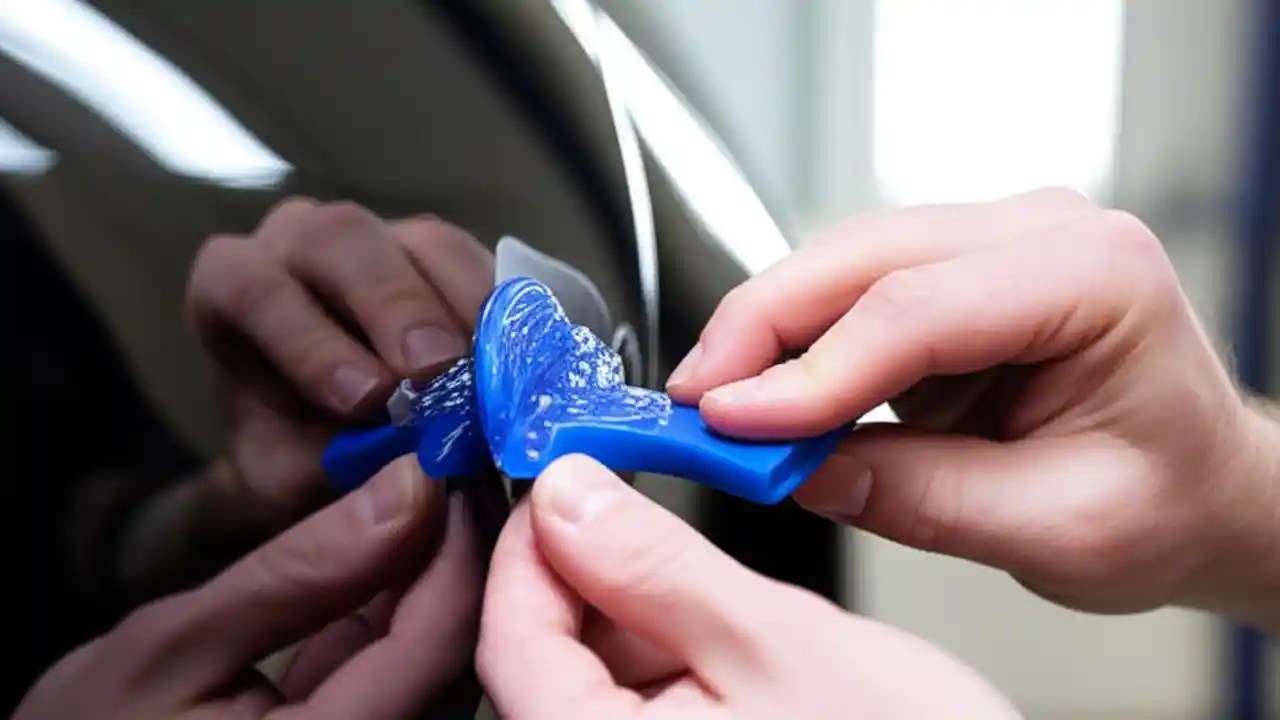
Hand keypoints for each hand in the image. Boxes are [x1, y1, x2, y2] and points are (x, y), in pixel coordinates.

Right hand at [18, 457, 497, 718]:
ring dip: (433, 575)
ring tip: (415, 494)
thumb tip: (408, 485)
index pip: (438, 641)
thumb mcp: (173, 645)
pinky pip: (409, 677)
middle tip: (437, 465)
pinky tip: (387, 551)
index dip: (457, 543)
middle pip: (457, 651)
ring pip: (442, 661)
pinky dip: (401, 612)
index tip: (439, 464)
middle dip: (454, 551)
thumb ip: (298, 573)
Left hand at [186, 199, 493, 524]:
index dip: (311, 341)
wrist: (334, 455)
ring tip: (493, 370)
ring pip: (422, 242)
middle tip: (440, 372)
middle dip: (396, 309)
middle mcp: (301, 244)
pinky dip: (502, 311)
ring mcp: (381, 237)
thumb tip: (418, 470)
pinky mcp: (445, 254)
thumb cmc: (300, 458)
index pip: (255, 291)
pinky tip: (520, 358)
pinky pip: (480, 261)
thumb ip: (342, 463)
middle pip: (342, 241)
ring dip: (463, 306)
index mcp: (233, 287)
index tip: (368, 399)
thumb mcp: (299, 477)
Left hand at [477, 456, 1017, 718]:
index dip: (531, 546)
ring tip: (709, 581)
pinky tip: (722, 633)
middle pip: (546, 661)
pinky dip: (670, 657)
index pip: (513, 643)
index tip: (567, 478)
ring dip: (637, 613)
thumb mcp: (777, 643)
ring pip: (595, 682)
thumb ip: (658, 565)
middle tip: (641, 506)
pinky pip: (643, 710)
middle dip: (594, 575)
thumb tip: (573, 496)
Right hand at [666, 188, 1279, 625]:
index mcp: (1094, 275)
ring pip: (841, 264)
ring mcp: (990, 244)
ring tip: (715, 406)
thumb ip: (922, 496)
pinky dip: (795, 341)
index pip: (916, 307)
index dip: (809, 370)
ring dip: (767, 333)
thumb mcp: (1056, 527)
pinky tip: (763, 390)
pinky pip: (849, 291)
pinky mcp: (949, 274)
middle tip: (691, 403)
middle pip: (861, 259)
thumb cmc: (1162, 500)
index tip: (731, 424)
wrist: (1197, 489)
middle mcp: (1039, 233)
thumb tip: (797, 468)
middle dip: (760, 330)